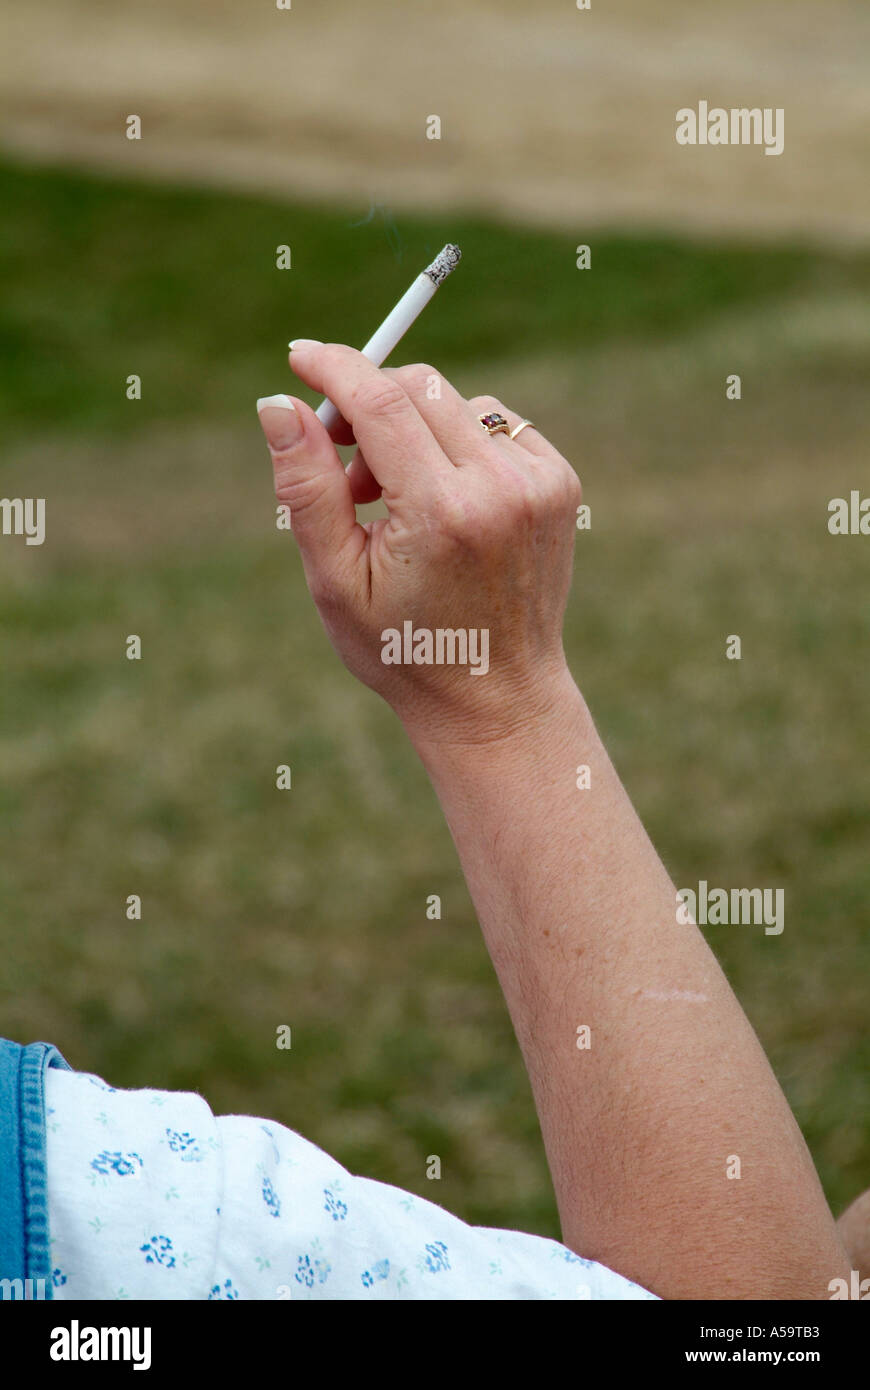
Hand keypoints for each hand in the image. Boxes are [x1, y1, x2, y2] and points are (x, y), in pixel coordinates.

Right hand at [257, 343, 582, 749]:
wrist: (497, 697)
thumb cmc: (403, 650)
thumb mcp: (336, 580)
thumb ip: (306, 488)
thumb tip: (278, 401)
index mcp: (442, 513)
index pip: (383, 401)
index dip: (336, 367)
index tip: (300, 357)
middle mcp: (501, 488)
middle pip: (420, 388)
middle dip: (368, 405)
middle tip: (344, 468)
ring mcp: (540, 483)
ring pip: (456, 403)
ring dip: (412, 430)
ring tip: (394, 503)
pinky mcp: (560, 483)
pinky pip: (494, 424)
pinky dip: (457, 444)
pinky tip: (444, 501)